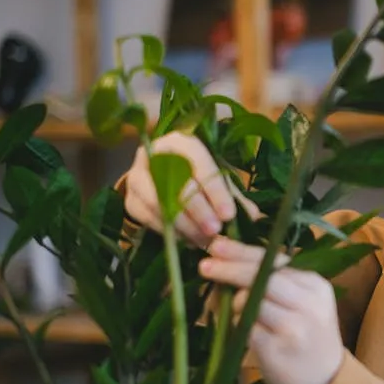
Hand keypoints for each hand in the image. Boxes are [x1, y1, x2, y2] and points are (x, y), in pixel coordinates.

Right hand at [123, 133, 259, 247]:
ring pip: (158, 204)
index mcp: (181, 142)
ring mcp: (136, 177)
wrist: (161, 174)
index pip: (199, 166)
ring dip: (185, 227)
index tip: (229, 215)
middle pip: (175, 185)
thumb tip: (253, 217)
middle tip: (216, 231)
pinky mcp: (130, 200)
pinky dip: (171, 233)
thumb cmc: (197, 173)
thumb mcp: (216, 176)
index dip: (215, 192)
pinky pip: (149, 219)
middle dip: (198, 211)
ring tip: (205, 241)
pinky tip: (190, 242)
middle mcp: (153, 155)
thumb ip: (233, 195)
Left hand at [199, 236, 343, 383]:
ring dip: (233, 302)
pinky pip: (244, 327)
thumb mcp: (302, 302)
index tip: (216, 246)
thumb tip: (226, 261)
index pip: (275, 260)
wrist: (325, 380)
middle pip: (263, 277)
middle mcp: (308, 304)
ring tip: (230, 309)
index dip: (243, 252)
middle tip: (204, 266)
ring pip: (250, 301)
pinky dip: (235, 325)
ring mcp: (293, 328)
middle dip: (230, 269)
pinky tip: (237, 329)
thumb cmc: (307, 335)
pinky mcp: (276, 350)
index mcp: (315, 285)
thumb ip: (275, 282)